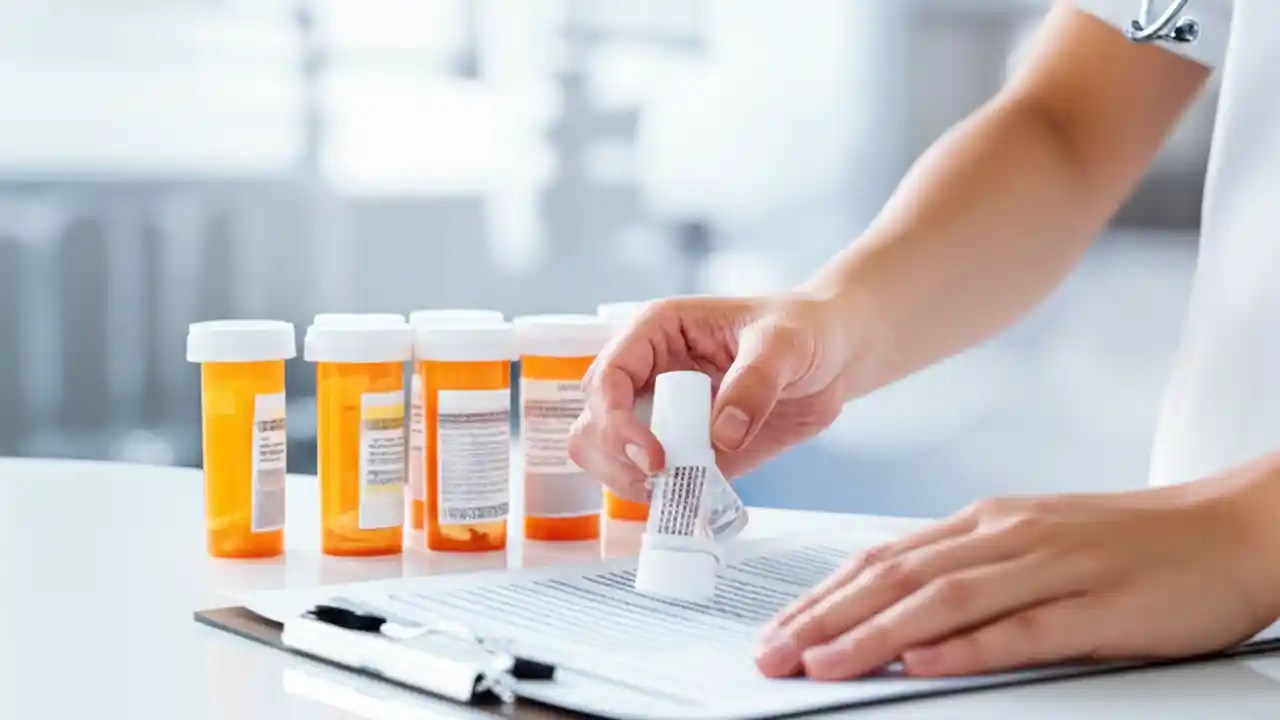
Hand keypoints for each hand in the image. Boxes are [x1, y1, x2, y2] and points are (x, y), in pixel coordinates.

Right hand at [568, 294, 852, 501]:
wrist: (832, 357)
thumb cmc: (803, 329)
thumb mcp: (784, 345)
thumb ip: (754, 383)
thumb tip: (723, 435)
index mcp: (655, 334)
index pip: (607, 378)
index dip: (615, 420)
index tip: (653, 456)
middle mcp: (645, 375)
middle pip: (592, 424)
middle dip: (616, 458)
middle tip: (663, 479)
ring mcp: (659, 416)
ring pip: (608, 458)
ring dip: (632, 483)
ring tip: (682, 490)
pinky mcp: (683, 450)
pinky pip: (653, 482)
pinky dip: (664, 500)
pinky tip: (696, 503)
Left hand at [756, 459, 1279, 678]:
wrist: (1230, 529)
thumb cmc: (1129, 544)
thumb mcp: (1033, 545)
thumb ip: (969, 571)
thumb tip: (899, 611)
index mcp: (986, 523)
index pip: (884, 558)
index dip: (823, 594)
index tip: (778, 625)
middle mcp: (1005, 537)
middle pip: (896, 578)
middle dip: (825, 617)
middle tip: (773, 653)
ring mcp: (1050, 567)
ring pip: (943, 600)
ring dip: (872, 634)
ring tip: (819, 663)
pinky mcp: (1095, 606)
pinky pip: (1020, 628)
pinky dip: (964, 646)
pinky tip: (920, 662)